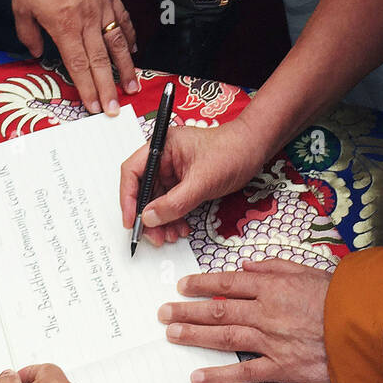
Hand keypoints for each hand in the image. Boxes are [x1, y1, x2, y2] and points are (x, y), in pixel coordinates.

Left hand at [12, 0, 138, 114]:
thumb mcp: (20, 3)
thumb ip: (28, 32)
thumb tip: (37, 52)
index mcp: (64, 25)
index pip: (78, 64)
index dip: (86, 88)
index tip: (93, 106)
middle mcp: (87, 19)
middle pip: (101, 61)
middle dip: (108, 89)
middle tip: (115, 110)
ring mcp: (102, 7)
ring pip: (118, 45)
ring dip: (125, 69)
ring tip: (131, 87)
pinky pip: (123, 21)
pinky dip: (130, 37)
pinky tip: (133, 51)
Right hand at [120, 114, 265, 243]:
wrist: (255, 150)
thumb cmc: (231, 152)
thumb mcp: (202, 181)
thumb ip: (174, 202)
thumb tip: (149, 219)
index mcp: (162, 146)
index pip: (132, 171)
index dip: (128, 198)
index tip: (132, 221)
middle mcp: (164, 157)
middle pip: (143, 189)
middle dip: (148, 216)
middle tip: (154, 236)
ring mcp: (174, 169)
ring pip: (157, 200)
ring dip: (161, 220)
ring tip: (169, 236)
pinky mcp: (184, 181)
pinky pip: (171, 202)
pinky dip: (173, 217)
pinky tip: (180, 228)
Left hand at [159, 259, 332, 382]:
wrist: (365, 329)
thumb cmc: (342, 298)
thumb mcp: (311, 270)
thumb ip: (278, 266)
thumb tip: (249, 266)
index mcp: (274, 286)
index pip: (229, 282)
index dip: (203, 283)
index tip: (183, 285)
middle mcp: (266, 311)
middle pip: (219, 309)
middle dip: (188, 310)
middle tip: (164, 312)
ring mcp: (271, 340)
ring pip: (224, 336)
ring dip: (194, 335)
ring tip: (172, 334)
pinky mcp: (280, 367)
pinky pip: (243, 373)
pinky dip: (219, 376)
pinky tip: (198, 377)